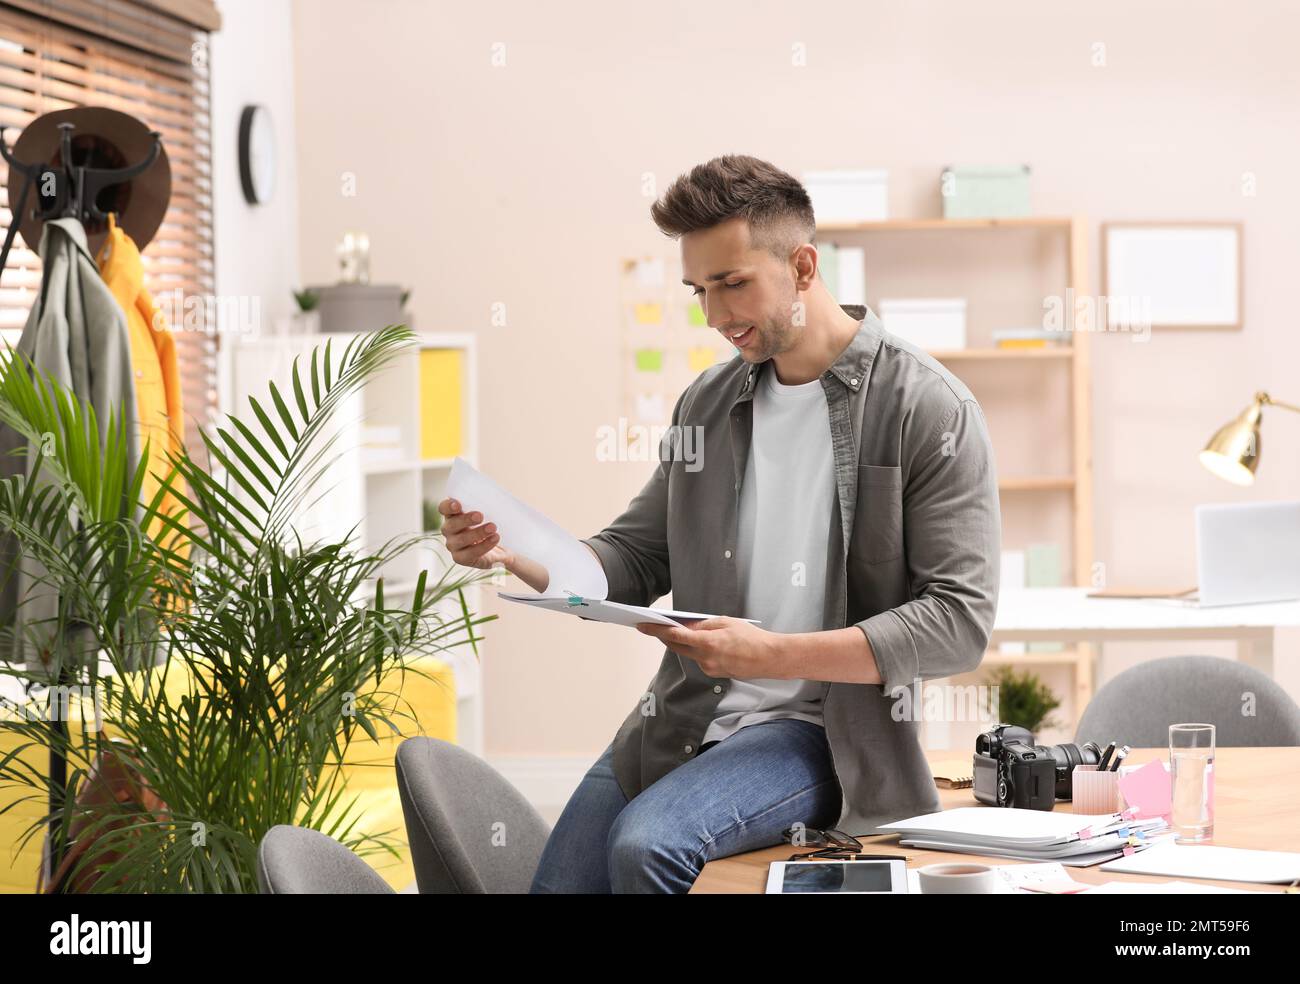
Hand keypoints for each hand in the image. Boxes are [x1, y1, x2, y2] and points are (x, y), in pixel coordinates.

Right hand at [438, 497, 513, 570]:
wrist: (500, 548)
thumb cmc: (490, 525)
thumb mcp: (488, 513)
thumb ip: (484, 505)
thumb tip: (492, 497)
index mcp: (452, 515)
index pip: (444, 508)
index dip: (448, 506)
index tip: (458, 504)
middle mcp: (449, 530)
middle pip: (451, 525)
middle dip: (465, 520)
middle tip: (480, 516)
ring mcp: (453, 545)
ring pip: (461, 540)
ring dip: (477, 533)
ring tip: (493, 527)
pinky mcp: (461, 558)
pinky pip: (470, 553)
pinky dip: (484, 545)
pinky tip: (495, 538)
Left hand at [635, 617, 781, 678]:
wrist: (769, 658)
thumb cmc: (752, 638)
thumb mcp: (727, 622)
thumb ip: (704, 624)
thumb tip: (687, 626)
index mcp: (708, 643)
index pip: (675, 635)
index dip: (656, 630)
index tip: (642, 625)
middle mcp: (705, 658)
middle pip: (677, 647)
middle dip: (664, 636)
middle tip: (652, 626)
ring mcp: (709, 668)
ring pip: (689, 654)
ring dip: (683, 643)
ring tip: (680, 630)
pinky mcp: (714, 674)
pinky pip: (700, 660)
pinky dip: (697, 650)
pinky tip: (702, 643)